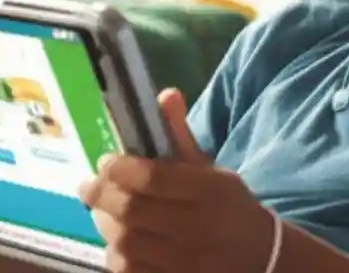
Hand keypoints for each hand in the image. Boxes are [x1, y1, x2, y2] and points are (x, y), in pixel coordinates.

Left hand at [79, 89, 276, 272]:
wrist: (258, 258)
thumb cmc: (229, 208)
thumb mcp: (212, 171)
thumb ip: (181, 136)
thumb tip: (165, 94)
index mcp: (211, 191)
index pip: (152, 177)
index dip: (118, 168)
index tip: (106, 160)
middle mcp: (199, 227)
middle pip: (131, 210)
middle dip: (101, 194)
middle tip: (90, 186)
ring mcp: (185, 261)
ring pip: (124, 242)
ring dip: (105, 224)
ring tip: (103, 211)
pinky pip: (128, 270)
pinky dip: (115, 253)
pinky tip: (119, 239)